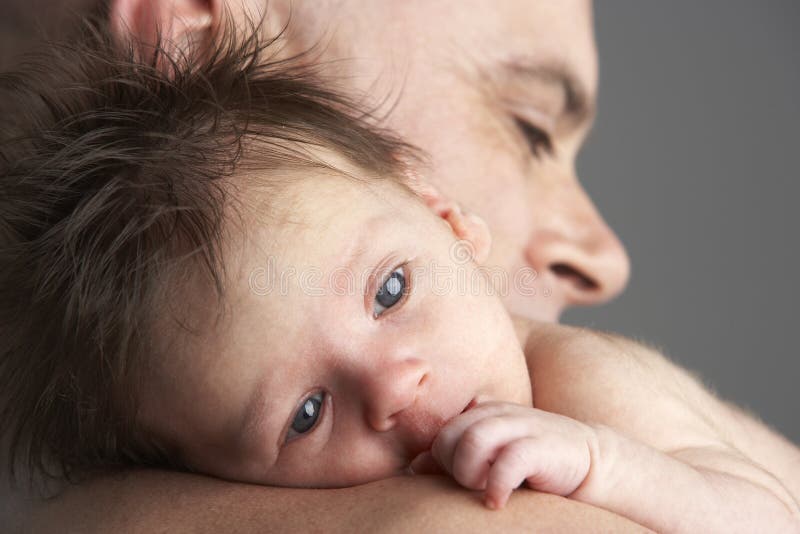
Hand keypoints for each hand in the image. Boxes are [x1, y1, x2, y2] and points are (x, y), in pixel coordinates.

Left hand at [430, 401, 597, 509]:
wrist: (591, 462)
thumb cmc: (533, 463)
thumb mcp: (491, 457)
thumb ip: (456, 457)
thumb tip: (415, 465)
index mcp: (483, 412)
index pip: (442, 434)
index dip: (442, 462)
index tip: (458, 481)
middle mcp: (499, 413)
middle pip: (451, 434)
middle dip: (452, 467)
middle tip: (470, 486)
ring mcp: (522, 426)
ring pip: (473, 440)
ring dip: (469, 472)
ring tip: (482, 489)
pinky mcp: (543, 446)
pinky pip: (509, 460)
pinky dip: (497, 484)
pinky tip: (497, 501)